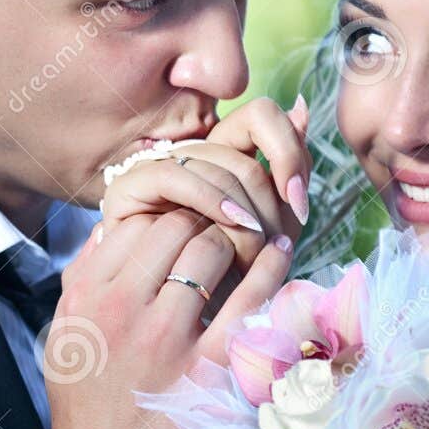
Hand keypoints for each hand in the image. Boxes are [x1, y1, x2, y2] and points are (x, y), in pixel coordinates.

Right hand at [46, 209, 294, 428]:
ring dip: (233, 239)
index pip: (133, 224)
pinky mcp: (209, 364)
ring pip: (209, 248)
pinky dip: (270, 264)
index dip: (164, 216)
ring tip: (246, 240)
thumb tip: (109, 228)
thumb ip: (81, 282)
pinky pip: (249, 295)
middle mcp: (121, 308)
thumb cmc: (89, 406)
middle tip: (217, 232)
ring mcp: (166, 335)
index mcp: (86, 298)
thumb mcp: (64, 339)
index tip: (182, 226)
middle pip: (174, 226)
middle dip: (201, 222)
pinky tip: (280, 249)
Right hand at [100, 95, 311, 282]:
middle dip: (270, 200)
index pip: (262, 115)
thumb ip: (289, 170)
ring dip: (244, 211)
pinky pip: (174, 175)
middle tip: (276, 244)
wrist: (185, 320)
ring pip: (216, 163)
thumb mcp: (273, 224)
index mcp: (225, 152)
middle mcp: (190, 152)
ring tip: (254, 251)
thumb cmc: (231, 277)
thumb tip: (301, 107)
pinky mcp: (127, 187)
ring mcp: (157, 165)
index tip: (299, 203)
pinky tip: (233, 225)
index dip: (289, 151)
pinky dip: (211, 199)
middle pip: (244, 149)